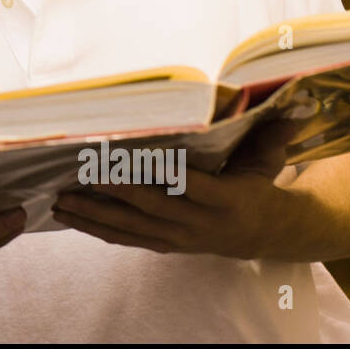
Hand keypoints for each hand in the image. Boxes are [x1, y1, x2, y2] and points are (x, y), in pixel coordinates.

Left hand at [52, 120, 300, 259]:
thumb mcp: (269, 160)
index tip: (132, 159)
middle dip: (113, 193)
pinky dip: (96, 228)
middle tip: (80, 175)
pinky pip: (125, 239)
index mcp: (227, 200)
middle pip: (151, 208)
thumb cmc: (261, 185)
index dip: (162, 174)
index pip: (190, 185)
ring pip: (130, 229)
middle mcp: (199, 224)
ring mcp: (179, 239)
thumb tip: (290, 102)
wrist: (267, 235)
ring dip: (93, 216)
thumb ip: (272, 133)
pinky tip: (69, 216)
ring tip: (59, 201)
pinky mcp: (164, 245)